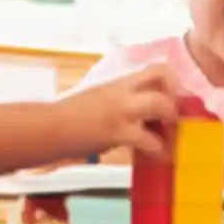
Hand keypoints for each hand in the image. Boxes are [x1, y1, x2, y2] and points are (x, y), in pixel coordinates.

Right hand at [56, 63, 179, 158]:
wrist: (49, 128)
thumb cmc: (71, 116)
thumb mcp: (100, 97)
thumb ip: (122, 100)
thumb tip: (142, 115)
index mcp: (120, 82)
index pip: (156, 67)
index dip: (172, 80)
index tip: (175, 98)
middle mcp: (123, 90)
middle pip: (162, 74)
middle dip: (175, 96)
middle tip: (174, 117)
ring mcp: (121, 109)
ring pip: (160, 103)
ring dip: (171, 119)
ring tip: (169, 134)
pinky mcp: (117, 131)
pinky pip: (148, 139)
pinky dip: (159, 149)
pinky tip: (159, 156)